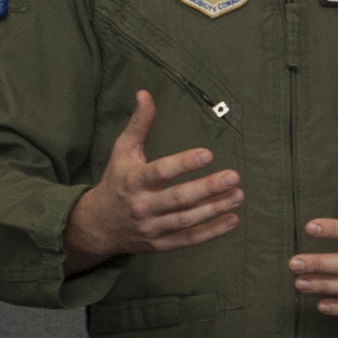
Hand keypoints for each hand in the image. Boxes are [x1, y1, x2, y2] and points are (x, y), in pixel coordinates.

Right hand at [61, 91, 243, 273]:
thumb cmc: (117, 180)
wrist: (98, 224)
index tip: (208, 154)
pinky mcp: (160, 244)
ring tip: (238, 195)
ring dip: (215, 209)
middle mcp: (142, 206)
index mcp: (133, 181)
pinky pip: (188, 240)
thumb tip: (145, 93)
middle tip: (233, 176)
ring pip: (186, 220)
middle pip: (178, 198)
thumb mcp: (122, 151)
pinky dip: (211, 232)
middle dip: (207, 188)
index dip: (183, 163)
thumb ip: (139, 124)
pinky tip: (232, 220)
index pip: (159, 172)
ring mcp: (151, 228)